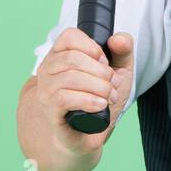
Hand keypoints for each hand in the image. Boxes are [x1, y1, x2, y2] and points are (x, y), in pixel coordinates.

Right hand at [33, 28, 134, 153]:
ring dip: (99, 88)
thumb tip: (117, 39)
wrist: (91, 133)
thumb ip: (123, 50)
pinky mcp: (50, 111)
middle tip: (113, 85)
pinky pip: (65, 98)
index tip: (105, 62)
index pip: (69, 37)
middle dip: (101, 72)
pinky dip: (88, 100)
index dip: (92, 48)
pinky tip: (100, 105)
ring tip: (109, 97)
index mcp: (61, 55)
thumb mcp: (119, 71)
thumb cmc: (101, 98)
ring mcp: (46, 91)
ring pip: (70, 78)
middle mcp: (48, 70)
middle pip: (73, 58)